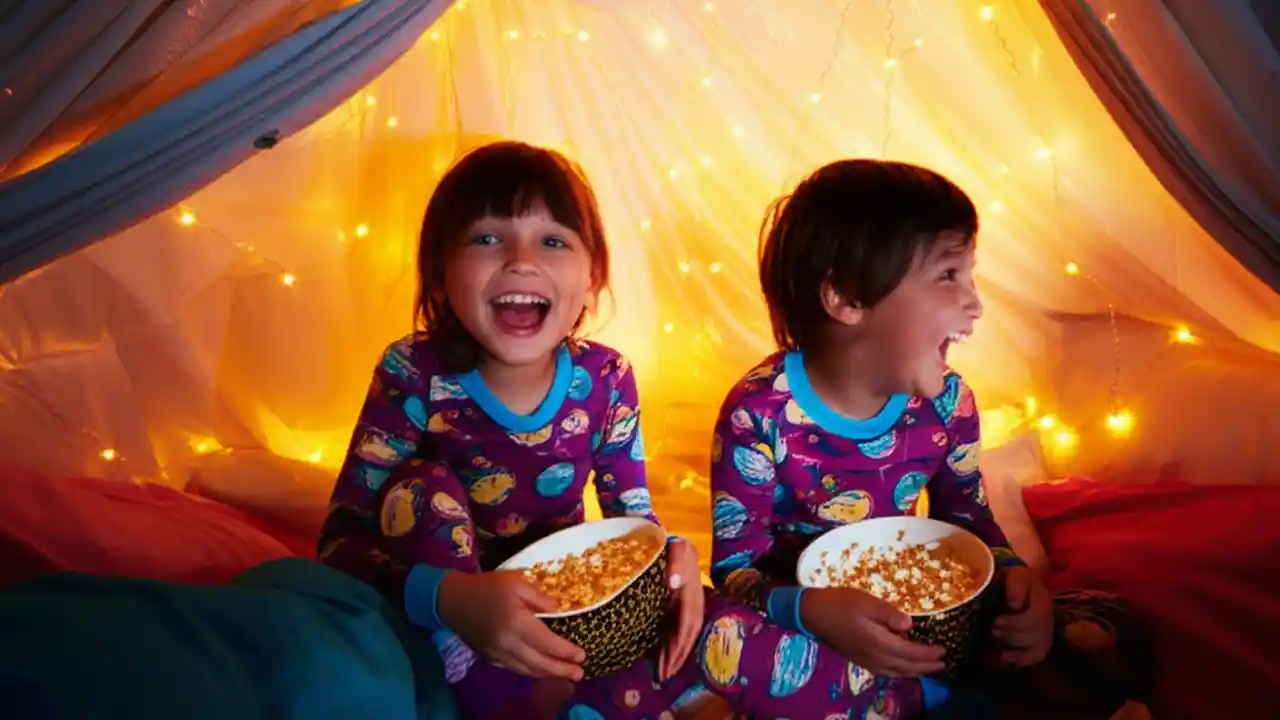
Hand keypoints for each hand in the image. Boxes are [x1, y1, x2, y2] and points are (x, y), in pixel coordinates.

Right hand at [436, 570, 585, 680]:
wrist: (452, 600)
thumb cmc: (487, 586)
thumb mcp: (516, 581)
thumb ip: (539, 596)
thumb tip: (559, 609)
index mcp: (517, 622)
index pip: (547, 643)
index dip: (566, 651)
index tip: (581, 655)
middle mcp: (508, 643)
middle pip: (540, 663)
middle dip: (561, 670)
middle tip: (580, 673)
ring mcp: (497, 654)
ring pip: (527, 670)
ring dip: (547, 674)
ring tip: (564, 674)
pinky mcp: (489, 657)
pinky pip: (514, 669)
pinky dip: (530, 671)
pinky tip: (539, 669)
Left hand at [657, 538, 703, 680]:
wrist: (676, 540)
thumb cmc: (675, 544)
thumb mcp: (678, 547)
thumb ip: (677, 561)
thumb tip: (673, 583)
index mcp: (692, 591)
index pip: (688, 622)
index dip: (681, 643)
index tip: (672, 660)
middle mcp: (692, 602)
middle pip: (687, 634)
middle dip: (678, 656)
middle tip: (665, 676)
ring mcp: (685, 606)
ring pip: (682, 634)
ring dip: (674, 654)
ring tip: (663, 673)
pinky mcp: (677, 606)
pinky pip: (675, 628)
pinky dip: (670, 644)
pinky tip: (661, 657)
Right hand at [801, 587, 945, 677]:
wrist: (813, 614)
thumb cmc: (841, 603)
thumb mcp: (866, 601)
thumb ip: (889, 613)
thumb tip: (910, 623)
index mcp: (879, 642)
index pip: (910, 652)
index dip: (928, 653)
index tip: (943, 650)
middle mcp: (875, 656)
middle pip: (906, 666)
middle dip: (926, 667)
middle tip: (942, 664)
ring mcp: (867, 661)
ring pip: (897, 672)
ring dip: (914, 671)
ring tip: (927, 668)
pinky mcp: (860, 660)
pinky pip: (886, 671)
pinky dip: (899, 671)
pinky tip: (901, 667)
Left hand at [992, 565, 1053, 665]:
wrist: (1023, 583)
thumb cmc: (1016, 579)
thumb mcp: (1016, 576)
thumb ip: (1016, 586)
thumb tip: (1015, 604)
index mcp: (1043, 605)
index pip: (1034, 619)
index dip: (1014, 623)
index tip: (996, 621)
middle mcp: (1048, 622)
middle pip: (1033, 637)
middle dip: (1011, 636)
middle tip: (992, 630)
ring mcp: (1045, 633)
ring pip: (1036, 650)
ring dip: (1015, 652)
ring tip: (997, 647)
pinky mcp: (1040, 642)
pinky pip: (1037, 656)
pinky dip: (1023, 661)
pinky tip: (1008, 660)